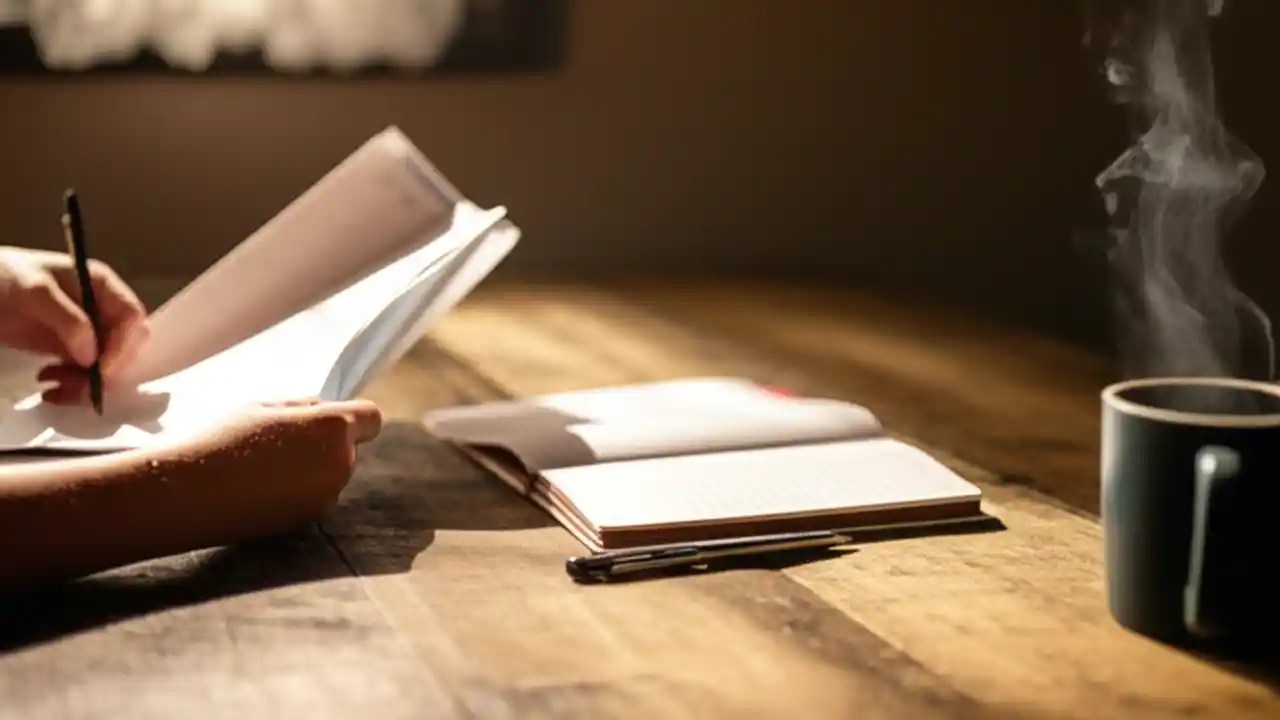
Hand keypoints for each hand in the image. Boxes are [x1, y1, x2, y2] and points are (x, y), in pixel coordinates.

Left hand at [0, 246, 149, 401]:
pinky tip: (50, 386)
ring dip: (87, 383)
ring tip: (53, 387)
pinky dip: (73, 386)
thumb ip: (68, 319)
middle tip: (79, 386)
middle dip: (107, 370)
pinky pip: (86, 374)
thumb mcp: (34, 291)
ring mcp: (88, 331)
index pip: (131, 317)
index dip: (124, 345)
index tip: (101, 371)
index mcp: (101, 286)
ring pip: (108, 365)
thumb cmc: (3, 278)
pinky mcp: (71, 349)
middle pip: (126, 345)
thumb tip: (92, 356)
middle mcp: (102, 309)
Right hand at [178, 399, 382, 541]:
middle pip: (349, 449)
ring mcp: (326, 497)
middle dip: (327, 445)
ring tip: (266, 468)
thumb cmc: (224, 439)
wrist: (191, 493)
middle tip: (281, 443)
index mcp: (332, 428)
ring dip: (312, 470)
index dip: (353, 417)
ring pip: (331, 475)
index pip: (371, 418)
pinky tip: (262, 490)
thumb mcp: (265, 406)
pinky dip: (298, 493)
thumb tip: (323, 412)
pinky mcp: (309, 521)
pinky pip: (314, 498)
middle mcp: (340, 464)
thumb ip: (304, 407)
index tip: (329, 420)